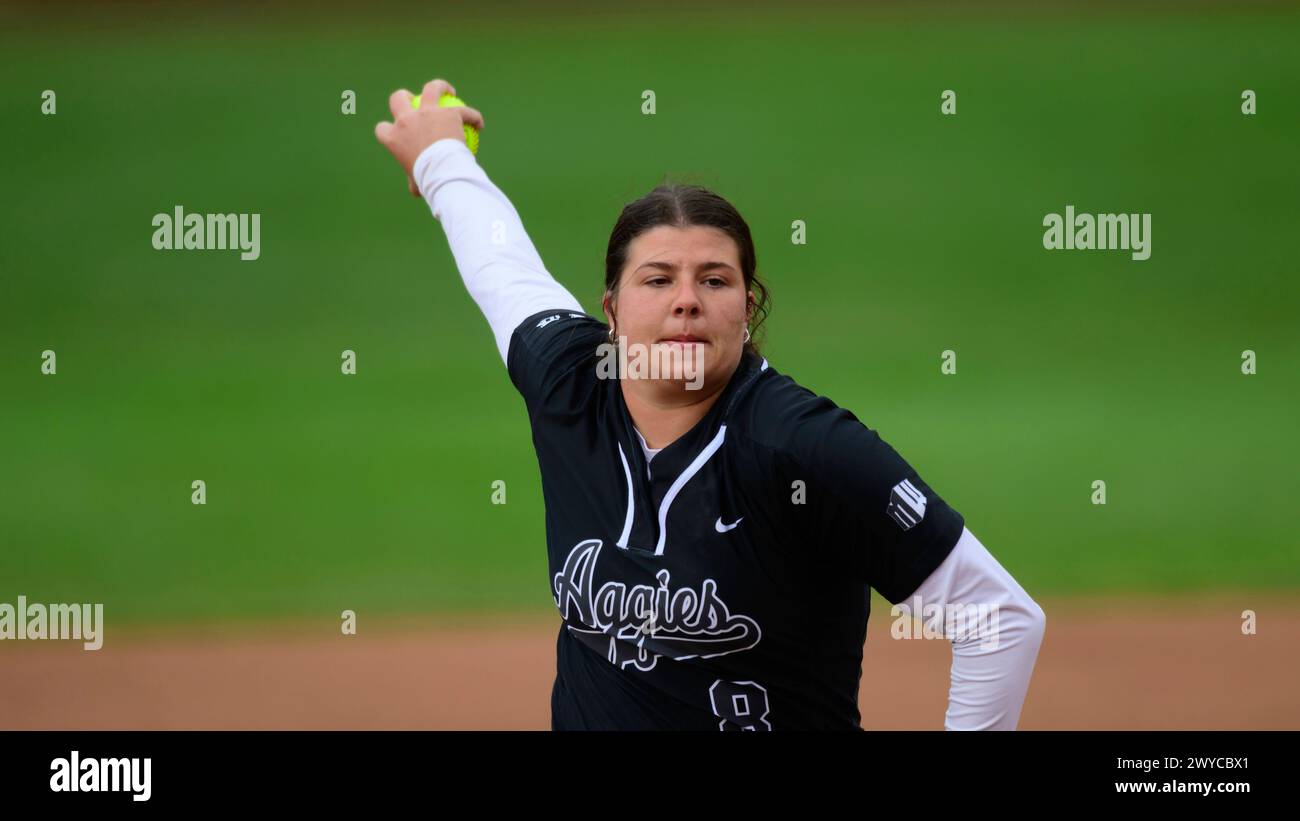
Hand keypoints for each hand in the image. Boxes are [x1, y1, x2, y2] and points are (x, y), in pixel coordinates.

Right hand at [374, 78, 485, 196]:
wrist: (442, 172)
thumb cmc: (427, 180)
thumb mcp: (416, 183)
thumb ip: (414, 182)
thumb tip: (416, 190)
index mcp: (393, 137)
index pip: (382, 129)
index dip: (388, 129)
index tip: (398, 132)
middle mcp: (406, 120)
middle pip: (398, 98)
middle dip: (405, 96)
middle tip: (416, 102)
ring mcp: (427, 113)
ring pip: (431, 88)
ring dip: (440, 86)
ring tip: (449, 91)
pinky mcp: (448, 113)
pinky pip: (464, 111)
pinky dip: (473, 117)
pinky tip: (479, 124)